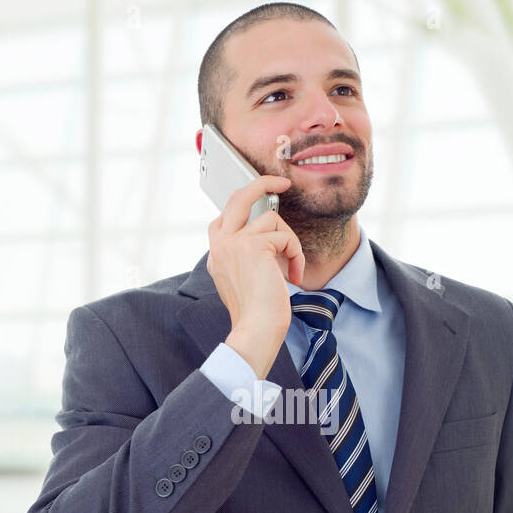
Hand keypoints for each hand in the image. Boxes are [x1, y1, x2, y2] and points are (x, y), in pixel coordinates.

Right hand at [206, 176, 303, 377]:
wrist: (256, 330)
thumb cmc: (257, 314)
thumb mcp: (246, 280)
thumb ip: (249, 256)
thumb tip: (269, 235)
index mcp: (217, 255)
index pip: (225, 216)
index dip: (246, 202)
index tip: (266, 196)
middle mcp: (220, 245)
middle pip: (238, 197)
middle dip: (262, 183)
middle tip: (282, 182)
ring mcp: (233, 242)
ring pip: (272, 220)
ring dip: (290, 243)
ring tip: (292, 268)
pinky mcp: (252, 245)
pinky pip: (284, 236)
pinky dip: (295, 254)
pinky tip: (294, 276)